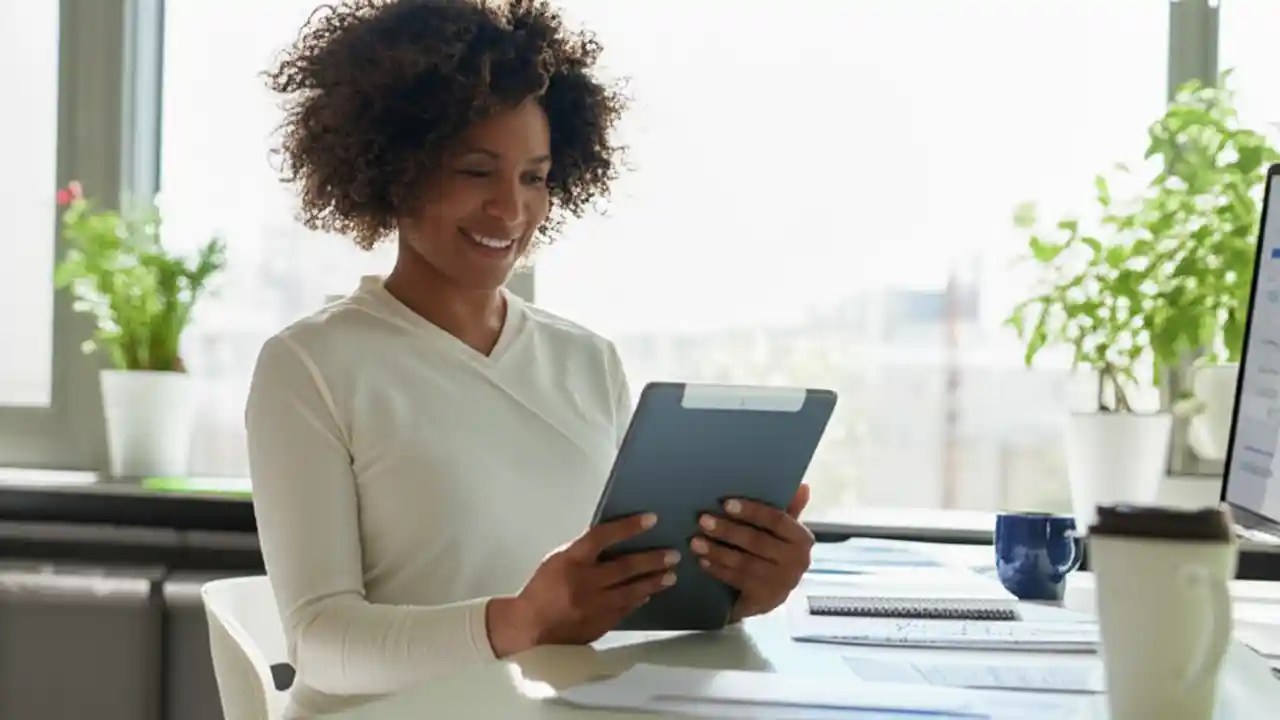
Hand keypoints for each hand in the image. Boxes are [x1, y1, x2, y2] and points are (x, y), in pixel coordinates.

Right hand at [487, 513, 679, 655]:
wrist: (529, 626)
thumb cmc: (543, 588)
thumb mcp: (558, 561)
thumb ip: (584, 552)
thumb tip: (615, 541)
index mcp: (570, 561)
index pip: (602, 536)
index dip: (628, 526)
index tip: (651, 519)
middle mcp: (584, 582)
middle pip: (625, 567)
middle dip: (652, 560)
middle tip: (673, 555)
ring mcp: (594, 605)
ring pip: (631, 591)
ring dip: (653, 582)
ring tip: (671, 575)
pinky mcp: (599, 624)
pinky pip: (625, 609)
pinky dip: (638, 600)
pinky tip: (648, 593)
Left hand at [690, 482, 814, 622]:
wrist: (770, 595)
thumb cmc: (774, 553)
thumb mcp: (782, 531)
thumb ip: (789, 509)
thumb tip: (803, 487)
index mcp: (802, 539)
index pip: (777, 520)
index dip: (752, 511)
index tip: (726, 504)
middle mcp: (797, 562)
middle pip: (757, 542)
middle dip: (727, 531)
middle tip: (703, 520)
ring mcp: (782, 583)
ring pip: (745, 563)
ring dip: (718, 552)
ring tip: (695, 541)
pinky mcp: (765, 600)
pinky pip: (737, 581)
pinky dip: (718, 570)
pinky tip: (703, 561)